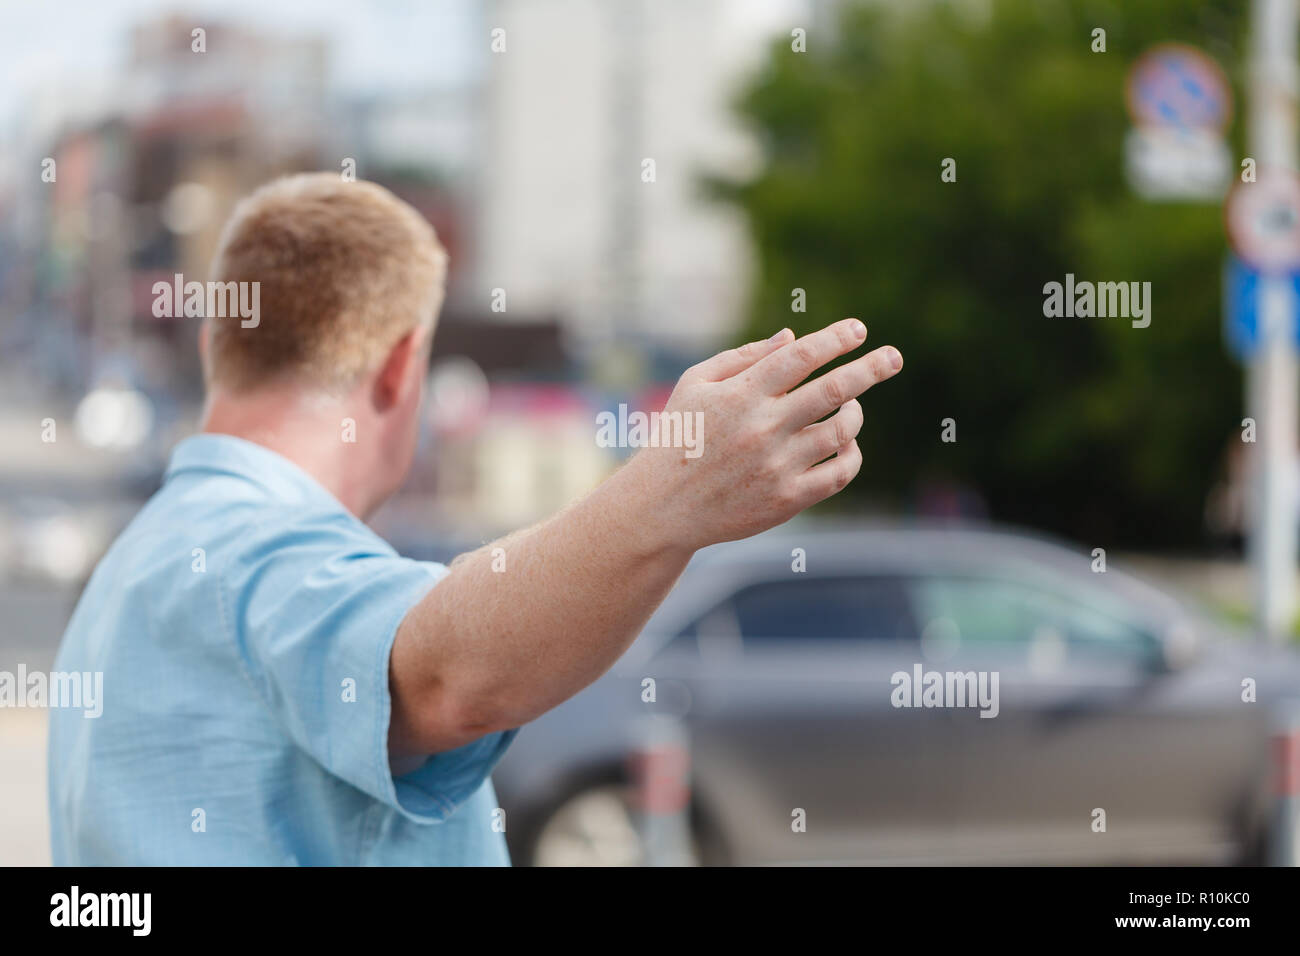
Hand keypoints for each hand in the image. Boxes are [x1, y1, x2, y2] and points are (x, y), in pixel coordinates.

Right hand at [632, 318, 902, 549]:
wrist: (661, 507)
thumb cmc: (679, 435)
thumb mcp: (696, 384)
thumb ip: (743, 357)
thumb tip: (793, 337)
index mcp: (741, 394)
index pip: (800, 356)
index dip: (835, 339)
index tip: (859, 329)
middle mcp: (763, 427)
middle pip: (833, 389)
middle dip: (871, 368)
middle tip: (894, 357)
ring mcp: (777, 465)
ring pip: (841, 430)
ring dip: (856, 412)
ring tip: (854, 404)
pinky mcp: (787, 499)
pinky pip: (839, 473)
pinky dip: (852, 454)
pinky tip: (847, 443)